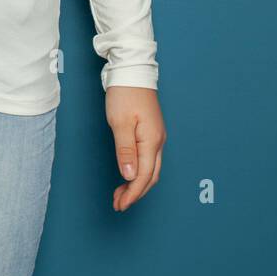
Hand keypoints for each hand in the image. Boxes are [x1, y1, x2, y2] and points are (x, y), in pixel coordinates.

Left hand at [105, 86, 166, 211]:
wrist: (132, 70)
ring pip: (150, 168)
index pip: (144, 176)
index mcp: (151, 140)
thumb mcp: (120, 122)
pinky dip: (138, 171)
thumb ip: (126, 150)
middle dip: (135, 193)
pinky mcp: (151, 131)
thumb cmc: (124, 93)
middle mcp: (158, 141)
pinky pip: (148, 159)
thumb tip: (130, 176)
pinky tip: (128, 174)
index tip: (120, 205)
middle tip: (118, 203)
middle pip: (150, 176)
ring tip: (120, 193)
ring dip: (137, 183)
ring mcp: (156, 136)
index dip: (132, 193)